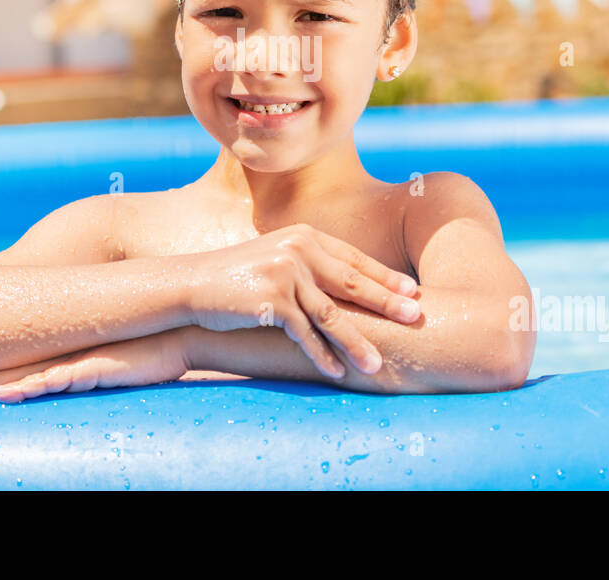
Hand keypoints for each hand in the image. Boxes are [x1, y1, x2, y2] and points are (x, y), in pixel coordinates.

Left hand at [0, 329, 190, 402]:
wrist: (184, 333)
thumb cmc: (153, 349)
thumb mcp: (116, 364)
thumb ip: (91, 370)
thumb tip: (69, 381)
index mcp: (69, 353)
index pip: (20, 363)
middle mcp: (68, 353)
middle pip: (13, 367)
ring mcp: (79, 359)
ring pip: (25, 374)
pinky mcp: (95, 367)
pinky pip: (57, 379)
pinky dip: (31, 387)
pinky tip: (8, 394)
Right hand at [182, 223, 420, 379]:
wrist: (192, 284)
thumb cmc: (238, 276)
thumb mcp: (277, 259)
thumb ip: (309, 266)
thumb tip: (349, 288)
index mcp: (305, 236)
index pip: (355, 259)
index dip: (385, 276)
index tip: (413, 291)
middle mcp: (299, 249)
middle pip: (353, 282)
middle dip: (388, 303)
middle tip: (417, 318)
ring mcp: (285, 273)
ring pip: (333, 315)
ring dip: (358, 343)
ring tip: (378, 365)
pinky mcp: (271, 300)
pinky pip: (305, 334)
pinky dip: (322, 355)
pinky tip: (337, 372)